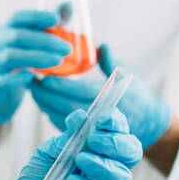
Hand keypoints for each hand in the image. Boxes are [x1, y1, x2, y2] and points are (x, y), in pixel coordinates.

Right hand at [0, 6, 72, 124]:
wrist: (1, 93)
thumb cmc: (21, 64)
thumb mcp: (33, 44)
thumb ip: (50, 26)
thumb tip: (68, 5)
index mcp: (6, 31)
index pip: (18, 17)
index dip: (37, 16)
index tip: (57, 19)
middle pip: (17, 36)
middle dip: (45, 41)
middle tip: (67, 48)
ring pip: (10, 56)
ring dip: (36, 57)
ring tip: (58, 61)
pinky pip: (2, 79)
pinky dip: (17, 78)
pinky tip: (33, 77)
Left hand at [0, 107, 141, 179]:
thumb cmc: (37, 179)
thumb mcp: (48, 152)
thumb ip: (66, 137)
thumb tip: (80, 117)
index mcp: (99, 152)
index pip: (121, 134)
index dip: (117, 124)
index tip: (103, 119)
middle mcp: (107, 170)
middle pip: (131, 154)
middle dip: (115, 143)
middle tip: (92, 140)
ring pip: (122, 179)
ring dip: (102, 166)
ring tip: (79, 160)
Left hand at [29, 44, 171, 149]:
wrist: (148, 125)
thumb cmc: (138, 97)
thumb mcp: (127, 75)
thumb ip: (110, 61)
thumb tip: (100, 45)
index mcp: (107, 98)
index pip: (78, 92)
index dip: (59, 86)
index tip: (44, 77)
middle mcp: (98, 115)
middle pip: (63, 106)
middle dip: (44, 95)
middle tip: (30, 82)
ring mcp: (91, 127)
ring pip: (60, 117)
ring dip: (44, 104)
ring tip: (32, 90)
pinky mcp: (86, 134)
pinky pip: (63, 125)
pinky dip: (50, 113)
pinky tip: (43, 102)